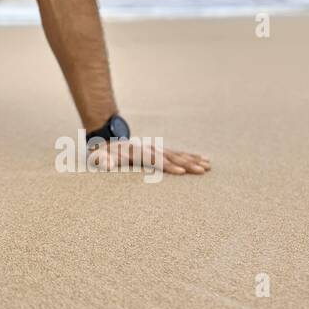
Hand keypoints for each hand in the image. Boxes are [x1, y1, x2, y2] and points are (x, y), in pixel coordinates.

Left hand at [91, 138, 210, 174]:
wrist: (108, 138)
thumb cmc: (103, 153)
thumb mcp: (99, 157)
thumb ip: (102, 160)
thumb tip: (105, 164)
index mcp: (137, 153)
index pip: (155, 160)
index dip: (168, 166)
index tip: (181, 171)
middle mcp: (150, 149)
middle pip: (170, 157)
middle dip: (187, 164)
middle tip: (202, 170)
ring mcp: (156, 149)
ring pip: (177, 154)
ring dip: (192, 160)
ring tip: (208, 166)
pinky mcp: (160, 151)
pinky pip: (178, 154)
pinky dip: (191, 156)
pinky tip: (204, 159)